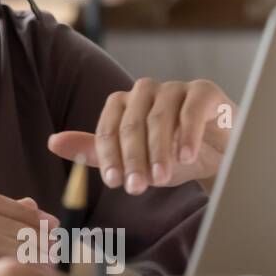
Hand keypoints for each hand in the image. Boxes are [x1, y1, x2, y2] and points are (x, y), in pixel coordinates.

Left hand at [46, 77, 234, 194]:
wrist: (223, 155)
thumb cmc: (174, 155)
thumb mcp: (133, 159)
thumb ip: (96, 152)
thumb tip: (52, 142)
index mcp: (124, 104)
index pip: (107, 126)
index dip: (108, 155)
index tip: (114, 183)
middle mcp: (145, 91)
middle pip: (131, 122)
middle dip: (132, 158)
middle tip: (136, 187)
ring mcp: (175, 88)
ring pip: (159, 117)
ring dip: (157, 150)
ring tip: (160, 178)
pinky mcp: (204, 91)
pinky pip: (191, 110)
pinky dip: (187, 135)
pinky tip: (186, 157)